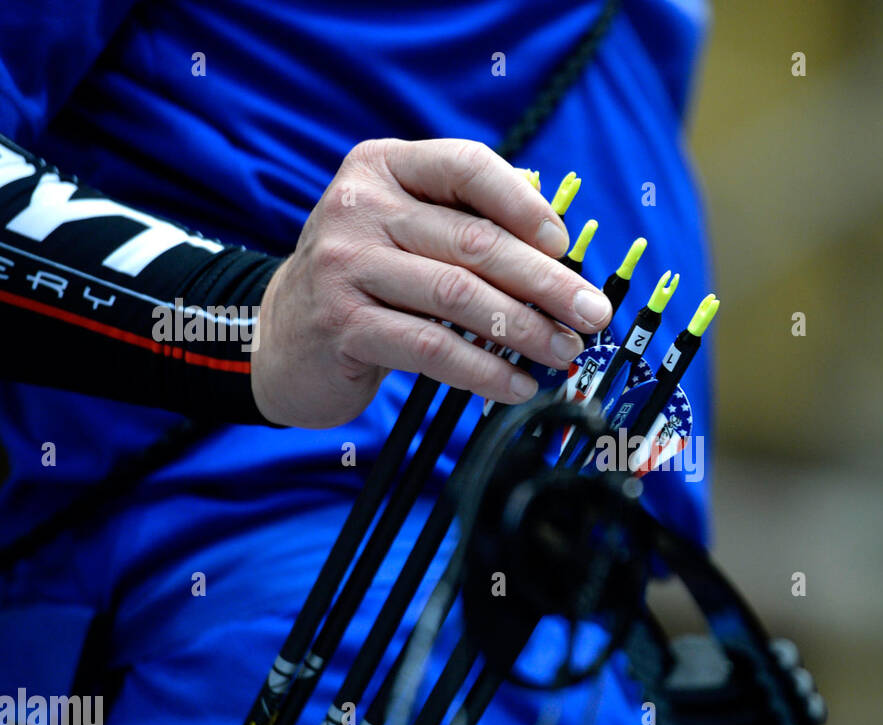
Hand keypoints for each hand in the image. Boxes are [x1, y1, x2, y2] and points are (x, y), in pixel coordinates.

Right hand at [251, 139, 611, 427]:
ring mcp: (345, 264)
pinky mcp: (343, 325)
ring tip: (563, 352)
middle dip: (547, 282)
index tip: (566, 246)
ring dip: (525, 329)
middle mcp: (359, 206)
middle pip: (475, 241)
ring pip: (459, 295)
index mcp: (383, 166)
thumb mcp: (404, 232)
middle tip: (591, 314)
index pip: (468, 166)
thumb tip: (560, 247)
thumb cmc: (365, 283)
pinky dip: (485, 370)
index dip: (526, 206)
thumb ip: (465, 223)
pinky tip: (517, 385)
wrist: (277, 338)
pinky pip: (432, 347)